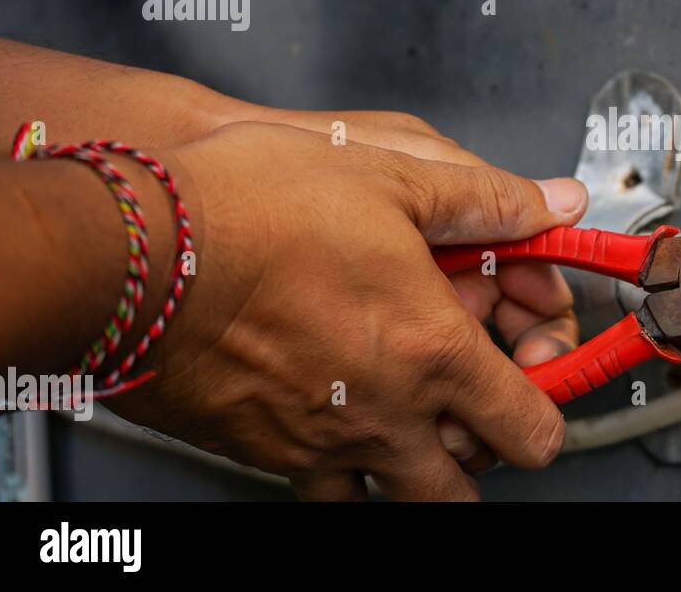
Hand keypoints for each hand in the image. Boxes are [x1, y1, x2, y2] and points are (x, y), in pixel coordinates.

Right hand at [105, 121, 588, 499]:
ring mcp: (317, 444)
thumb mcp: (390, 176)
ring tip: (401, 408)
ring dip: (408, 469)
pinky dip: (334, 467)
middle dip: (480, 452)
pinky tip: (328, 409)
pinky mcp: (257, 451)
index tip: (536, 373)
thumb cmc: (250, 209)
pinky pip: (315, 488)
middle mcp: (382, 417)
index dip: (548, 406)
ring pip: (390, 503)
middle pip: (464, 490)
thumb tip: (552, 204)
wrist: (128, 251)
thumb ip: (486, 200)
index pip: (531, 427)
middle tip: (469, 399)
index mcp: (431, 354)